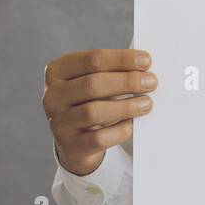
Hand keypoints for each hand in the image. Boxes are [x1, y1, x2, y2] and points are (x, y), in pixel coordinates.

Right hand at [42, 49, 156, 175]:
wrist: (75, 140)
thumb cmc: (90, 101)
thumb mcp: (94, 82)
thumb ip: (113, 72)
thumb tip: (144, 69)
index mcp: (57, 71)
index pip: (93, 60)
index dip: (122, 59)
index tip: (146, 61)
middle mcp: (53, 96)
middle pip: (93, 84)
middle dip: (127, 81)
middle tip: (151, 82)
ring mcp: (59, 122)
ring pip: (94, 111)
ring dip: (126, 106)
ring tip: (147, 103)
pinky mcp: (71, 146)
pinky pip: (98, 138)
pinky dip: (119, 130)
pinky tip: (131, 124)